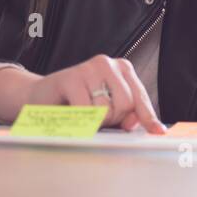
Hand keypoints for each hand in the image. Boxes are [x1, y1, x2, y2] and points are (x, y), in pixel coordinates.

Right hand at [24, 55, 166, 133]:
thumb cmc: (76, 104)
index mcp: (122, 69)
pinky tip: (71, 113)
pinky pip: (86, 110)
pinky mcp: (72, 77)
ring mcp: (90, 68)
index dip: (148, 117)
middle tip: (95, 117)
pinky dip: (80, 120)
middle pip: (126, 104)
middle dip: (112, 119)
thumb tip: (135, 123)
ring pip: (106, 109)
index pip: (140, 97)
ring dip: (94, 120)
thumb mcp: (105, 110)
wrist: (39, 98)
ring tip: (81, 113)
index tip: (158, 132)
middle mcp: (108, 63)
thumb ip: (124, 116)